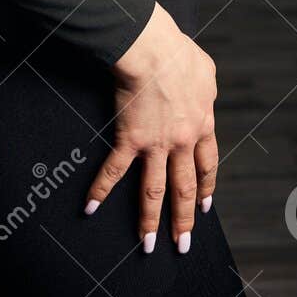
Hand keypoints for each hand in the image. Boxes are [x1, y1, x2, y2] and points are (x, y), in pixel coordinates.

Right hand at [83, 2, 218, 253]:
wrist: (154, 50)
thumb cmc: (179, 52)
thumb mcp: (205, 71)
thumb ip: (206, 89)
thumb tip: (204, 91)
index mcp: (202, 124)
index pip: (206, 164)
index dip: (206, 187)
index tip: (205, 206)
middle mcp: (182, 141)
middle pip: (185, 188)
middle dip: (184, 219)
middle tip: (182, 244)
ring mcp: (156, 144)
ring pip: (154, 191)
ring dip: (150, 221)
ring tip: (148, 246)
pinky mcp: (130, 140)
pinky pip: (113, 171)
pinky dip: (100, 191)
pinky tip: (91, 208)